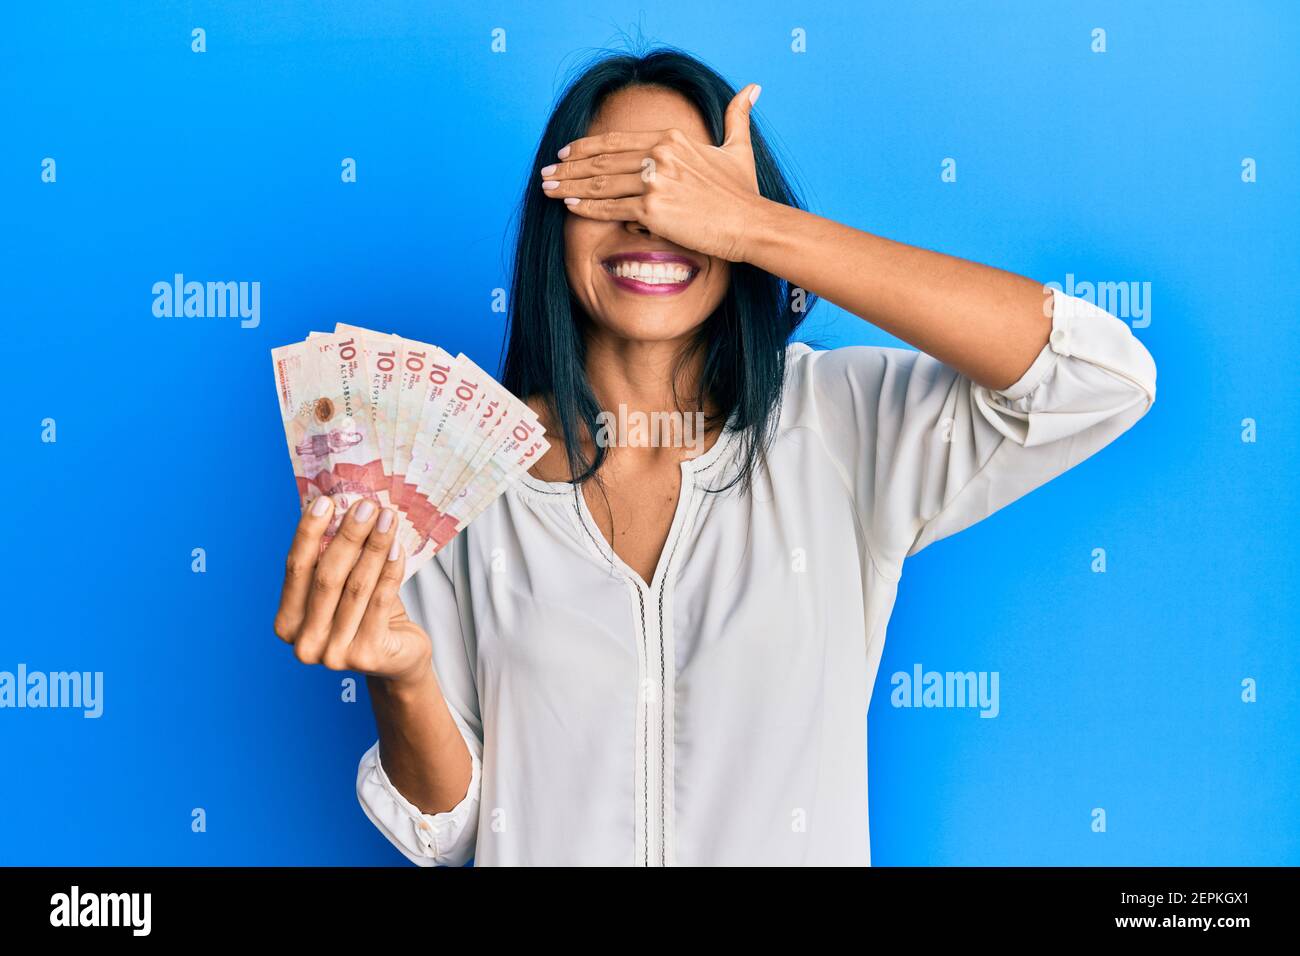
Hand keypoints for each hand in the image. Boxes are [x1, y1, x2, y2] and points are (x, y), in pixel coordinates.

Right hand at [273, 497, 431, 686]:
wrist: (397, 659)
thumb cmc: (365, 616)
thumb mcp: (342, 589)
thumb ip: (332, 560)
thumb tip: (339, 506)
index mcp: (287, 622)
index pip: (295, 569)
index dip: (308, 533)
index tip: (324, 502)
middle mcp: (304, 642)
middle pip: (327, 576)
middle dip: (348, 536)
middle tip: (366, 505)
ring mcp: (334, 654)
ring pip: (356, 587)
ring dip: (374, 547)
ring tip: (387, 519)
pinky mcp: (366, 656)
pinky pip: (380, 601)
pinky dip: (390, 571)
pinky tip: (397, 547)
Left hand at [540, 83, 763, 261]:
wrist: (751, 224)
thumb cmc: (744, 193)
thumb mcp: (739, 148)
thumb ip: (738, 117)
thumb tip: (753, 88)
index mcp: (672, 138)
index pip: (616, 141)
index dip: (586, 147)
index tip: (566, 152)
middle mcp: (660, 154)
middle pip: (602, 161)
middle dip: (569, 167)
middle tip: (546, 172)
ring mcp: (654, 182)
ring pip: (601, 184)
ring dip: (569, 186)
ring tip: (548, 189)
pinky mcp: (653, 209)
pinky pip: (610, 209)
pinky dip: (586, 208)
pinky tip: (569, 207)